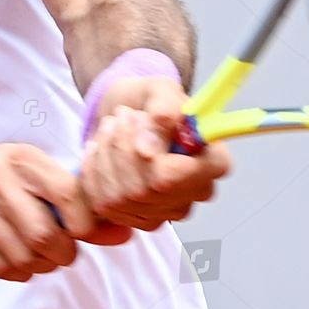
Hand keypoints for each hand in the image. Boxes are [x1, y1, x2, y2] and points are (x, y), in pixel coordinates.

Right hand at [0, 143, 131, 281]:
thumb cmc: (4, 178)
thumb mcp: (38, 175)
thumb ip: (80, 202)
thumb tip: (124, 235)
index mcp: (23, 157)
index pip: (68, 194)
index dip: (86, 224)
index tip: (85, 232)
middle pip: (44, 235)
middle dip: (63, 253)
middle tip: (64, 253)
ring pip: (22, 256)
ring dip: (41, 266)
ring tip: (42, 257)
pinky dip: (18, 272)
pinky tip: (20, 260)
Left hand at [80, 78, 230, 231]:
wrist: (126, 115)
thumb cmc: (151, 102)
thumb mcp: (161, 89)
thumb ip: (162, 110)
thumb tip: (148, 149)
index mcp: (213, 159)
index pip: (192, 175)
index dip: (160, 159)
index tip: (140, 128)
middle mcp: (195, 192)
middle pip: (149, 189)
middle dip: (123, 147)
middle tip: (122, 116)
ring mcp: (166, 211)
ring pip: (122, 197)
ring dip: (106, 155)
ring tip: (111, 128)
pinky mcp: (136, 219)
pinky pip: (103, 204)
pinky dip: (94, 172)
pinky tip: (101, 152)